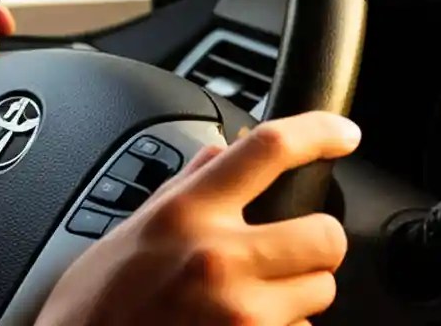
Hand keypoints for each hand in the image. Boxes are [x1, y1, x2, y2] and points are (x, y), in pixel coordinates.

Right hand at [36, 112, 360, 325]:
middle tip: (290, 250)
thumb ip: (188, 186)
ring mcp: (240, 312)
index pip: (268, 149)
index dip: (319, 133)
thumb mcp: (135, 228)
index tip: (342, 134)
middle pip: (324, 234)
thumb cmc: (98, 302)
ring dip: (299, 294)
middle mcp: (218, 257)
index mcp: (187, 212)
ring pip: (320, 292)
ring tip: (253, 297)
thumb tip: (225, 151)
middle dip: (315, 243)